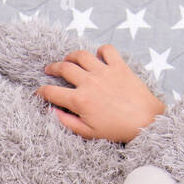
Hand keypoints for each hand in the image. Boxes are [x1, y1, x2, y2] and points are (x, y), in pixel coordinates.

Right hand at [35, 46, 164, 143]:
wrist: (145, 121)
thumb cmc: (117, 130)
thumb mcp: (88, 133)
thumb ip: (67, 122)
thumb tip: (53, 112)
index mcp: (79, 100)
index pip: (52, 92)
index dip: (41, 92)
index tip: (38, 92)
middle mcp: (89, 82)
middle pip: (64, 68)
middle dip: (53, 68)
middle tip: (49, 70)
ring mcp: (104, 71)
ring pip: (81, 55)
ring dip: (72, 56)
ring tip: (69, 59)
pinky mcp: (119, 66)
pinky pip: (107, 50)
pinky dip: (101, 51)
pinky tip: (98, 57)